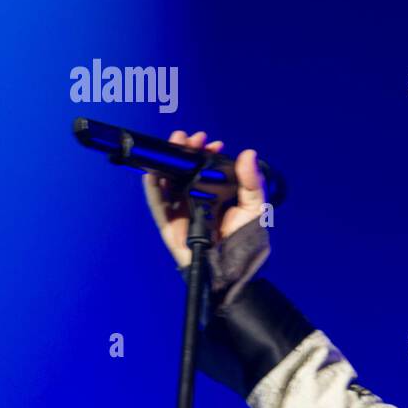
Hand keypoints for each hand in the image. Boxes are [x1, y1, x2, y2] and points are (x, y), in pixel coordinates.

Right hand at [142, 129, 266, 267]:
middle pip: (186, 171)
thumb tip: (249, 153)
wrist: (233, 270)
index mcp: (217, 194)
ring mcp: (182, 211)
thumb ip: (252, 182)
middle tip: (188, 138)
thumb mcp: (255, 208)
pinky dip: (152, 189)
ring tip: (172, 145)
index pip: (208, 168)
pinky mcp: (170, 224)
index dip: (207, 153)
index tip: (211, 143)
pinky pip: (158, 205)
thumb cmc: (246, 240)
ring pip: (169, 183)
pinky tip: (152, 173)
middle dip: (185, 152)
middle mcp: (197, 199)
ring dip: (168, 163)